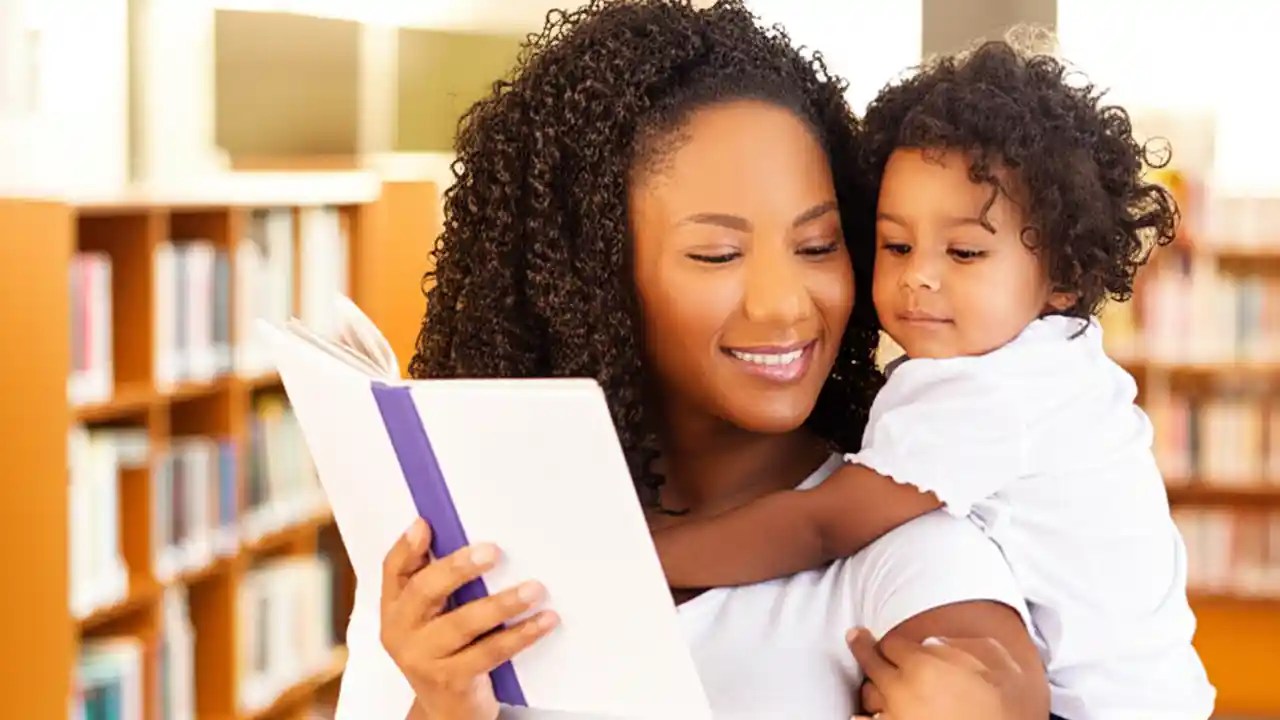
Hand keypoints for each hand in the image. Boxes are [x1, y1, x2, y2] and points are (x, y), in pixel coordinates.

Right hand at [380, 519, 559, 719]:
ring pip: (463, 623)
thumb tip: (455, 536)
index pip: (393, 570)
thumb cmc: (446, 652)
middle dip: (458, 568)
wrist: (448, 712)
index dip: (407, 546)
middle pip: (425, 591)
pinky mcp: (451, 681)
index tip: (426, 524)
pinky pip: (490, 652)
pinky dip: (520, 634)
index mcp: (395, 609)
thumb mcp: (433, 618)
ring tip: (534, 588)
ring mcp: (424, 659)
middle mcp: (401, 633)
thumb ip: (440, 582)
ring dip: (502, 603)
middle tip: (492, 552)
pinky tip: (544, 620)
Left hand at [848, 627, 1032, 719]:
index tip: (887, 641)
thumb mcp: (989, 665)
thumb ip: (961, 646)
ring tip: (874, 682)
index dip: (893, 643)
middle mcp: (901, 690)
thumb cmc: (997, 705)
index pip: (892, 644)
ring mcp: (894, 717)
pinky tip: (861, 714)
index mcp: (923, 667)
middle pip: (872, 663)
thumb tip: (937, 640)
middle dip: (864, 647)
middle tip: (855, 636)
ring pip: (869, 695)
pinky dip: (863, 717)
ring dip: (873, 688)